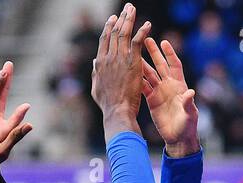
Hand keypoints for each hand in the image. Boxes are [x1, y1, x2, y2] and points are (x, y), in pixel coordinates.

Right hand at [91, 3, 151, 133]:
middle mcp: (108, 57)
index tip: (113, 19)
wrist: (117, 111)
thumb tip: (95, 61)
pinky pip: (138, 41)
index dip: (109, 27)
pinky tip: (148, 24)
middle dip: (120, 18)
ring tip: (133, 9)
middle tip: (126, 8)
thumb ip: (95, 73)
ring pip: (124, 33)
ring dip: (129, 19)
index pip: (104, 39)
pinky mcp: (133, 62)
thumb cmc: (108, 104)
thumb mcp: (96, 88)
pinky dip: (142, 31)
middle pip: (114, 32)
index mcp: (99, 63)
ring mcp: (120, 58)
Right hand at [141, 37, 198, 156]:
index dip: (170, 54)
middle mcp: (169, 86)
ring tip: (133, 52)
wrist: (178, 138)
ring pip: (149, 75)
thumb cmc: (188, 125)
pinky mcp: (152, 101)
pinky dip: (137, 80)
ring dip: (142, 64)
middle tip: (146, 39)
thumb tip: (190, 92)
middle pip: (160, 65)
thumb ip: (189, 103)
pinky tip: (129, 73)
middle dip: (154, 53)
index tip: (164, 42)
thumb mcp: (190, 114)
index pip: (175, 65)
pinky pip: (143, 88)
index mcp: (179, 86)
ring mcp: (159, 93)